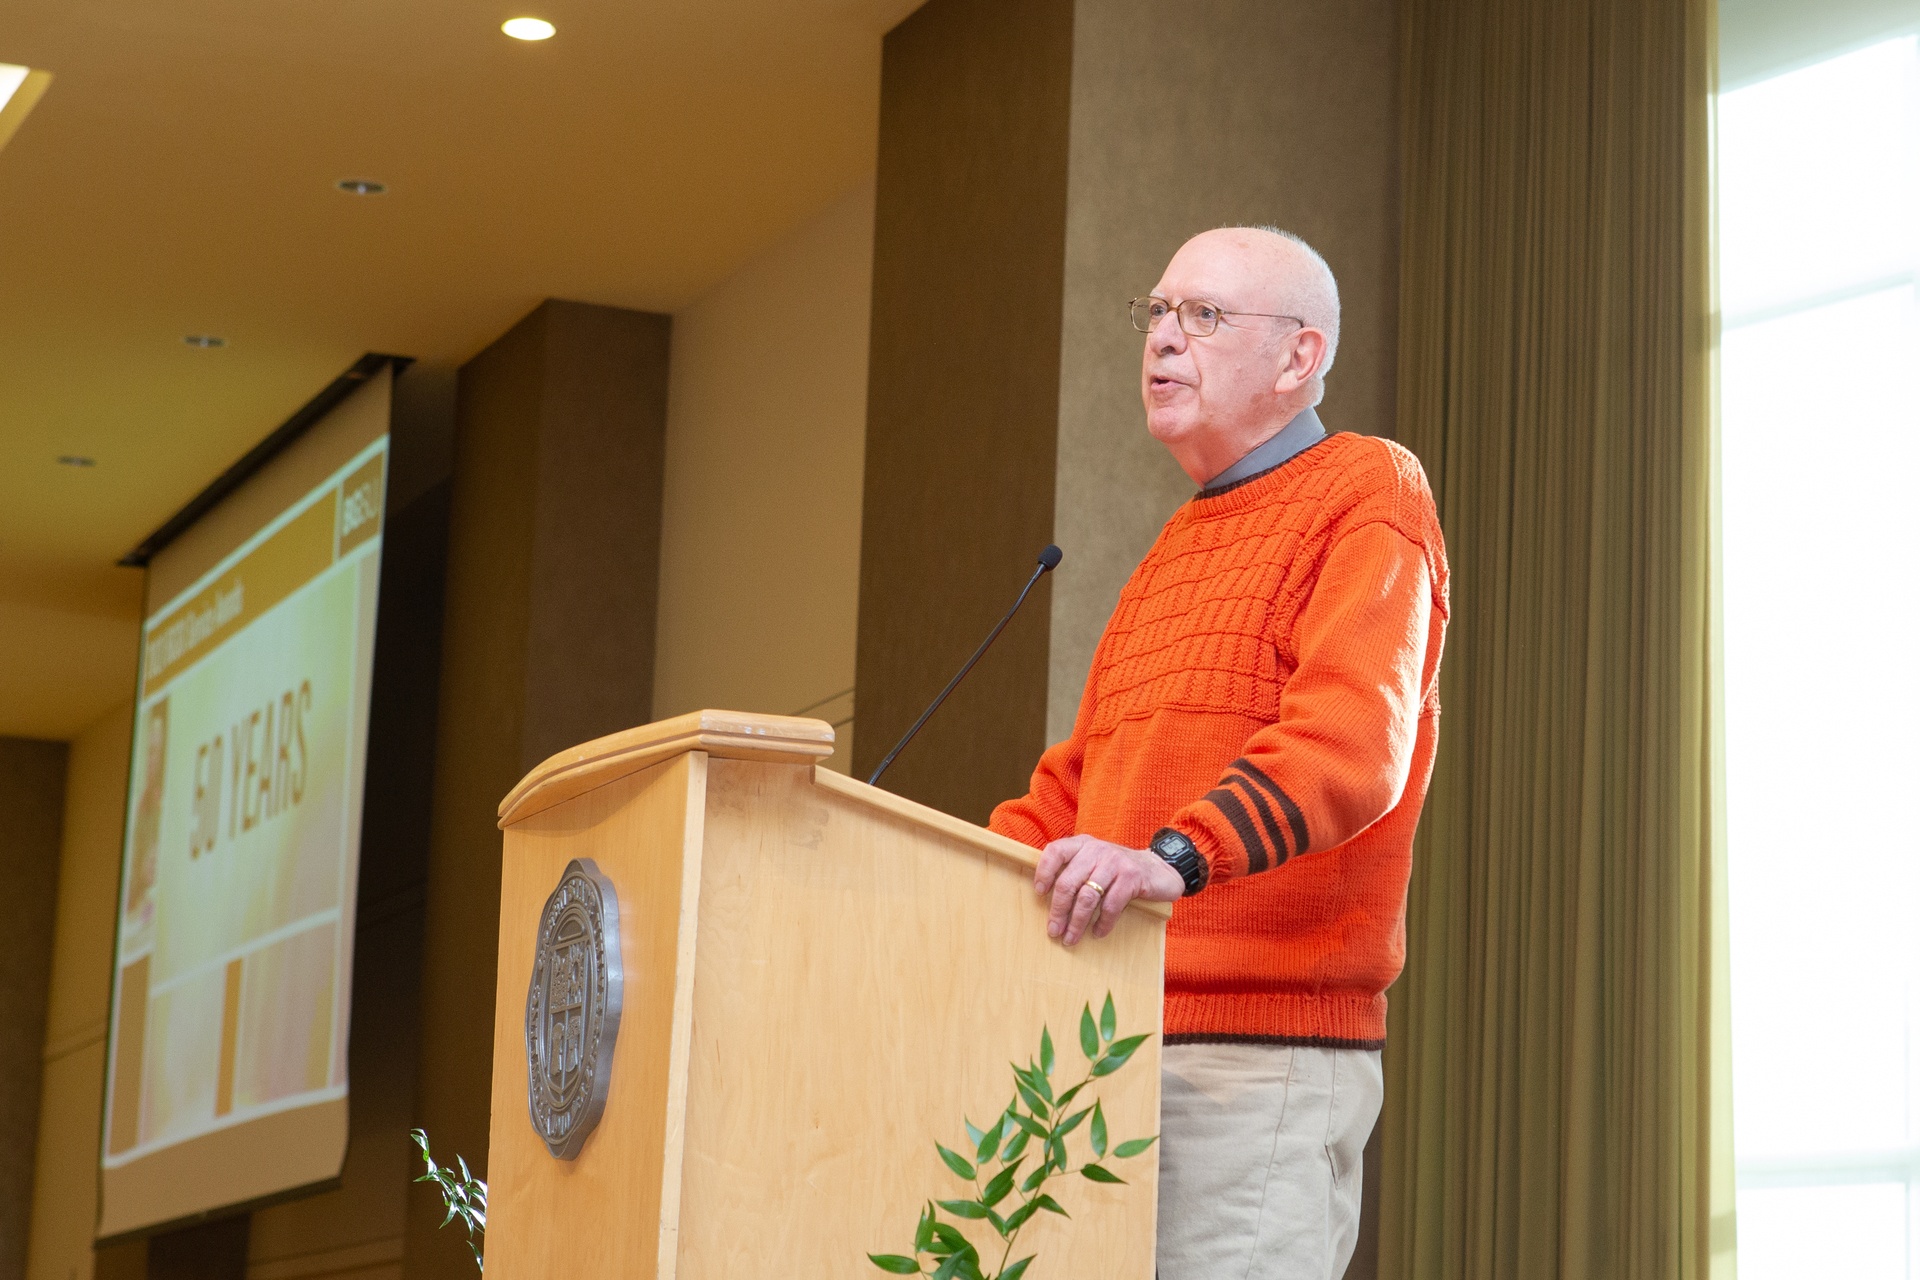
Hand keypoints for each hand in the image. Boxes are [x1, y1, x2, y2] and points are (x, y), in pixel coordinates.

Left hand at [1034, 834, 1185, 945]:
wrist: (1160, 869)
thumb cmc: (1119, 871)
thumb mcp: (1096, 862)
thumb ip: (1075, 871)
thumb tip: (1047, 897)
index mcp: (1083, 844)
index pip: (1055, 851)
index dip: (1044, 872)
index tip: (1039, 893)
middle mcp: (1097, 850)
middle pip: (1068, 882)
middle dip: (1058, 910)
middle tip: (1054, 930)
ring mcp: (1115, 862)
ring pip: (1087, 896)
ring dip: (1076, 922)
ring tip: (1071, 938)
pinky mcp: (1131, 877)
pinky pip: (1111, 905)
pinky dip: (1103, 922)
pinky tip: (1098, 932)